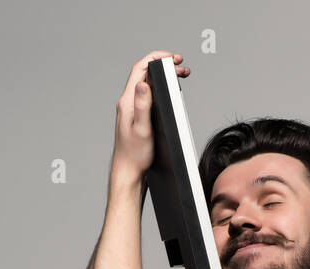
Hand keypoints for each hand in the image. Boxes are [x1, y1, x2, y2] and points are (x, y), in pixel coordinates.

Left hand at [111, 50, 190, 181]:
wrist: (128, 170)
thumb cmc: (135, 155)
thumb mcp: (142, 130)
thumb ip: (142, 105)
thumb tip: (143, 83)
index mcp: (127, 102)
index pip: (140, 70)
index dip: (156, 58)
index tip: (172, 57)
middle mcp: (127, 102)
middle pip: (145, 74)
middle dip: (164, 65)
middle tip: (182, 66)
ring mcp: (131, 108)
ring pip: (147, 83)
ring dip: (163, 77)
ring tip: (181, 76)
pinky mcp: (136, 115)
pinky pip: (148, 94)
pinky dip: (161, 88)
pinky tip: (170, 93)